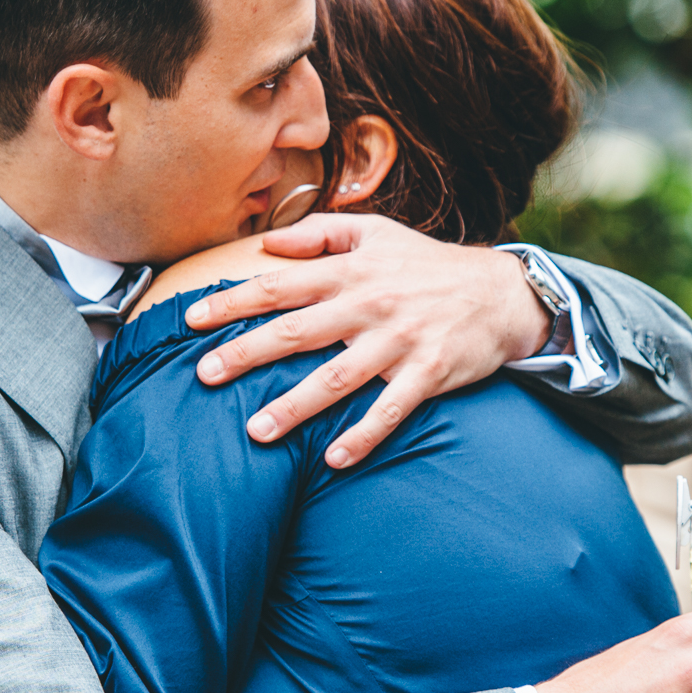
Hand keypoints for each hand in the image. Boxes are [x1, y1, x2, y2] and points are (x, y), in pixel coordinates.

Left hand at [183, 215, 551, 467]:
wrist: (500, 293)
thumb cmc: (428, 264)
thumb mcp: (376, 232)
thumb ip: (321, 233)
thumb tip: (269, 241)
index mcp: (351, 272)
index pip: (280, 285)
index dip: (233, 301)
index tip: (191, 319)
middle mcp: (369, 305)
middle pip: (297, 332)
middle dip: (247, 354)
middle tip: (204, 376)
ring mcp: (399, 342)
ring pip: (337, 378)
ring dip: (294, 406)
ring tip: (257, 430)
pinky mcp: (428, 373)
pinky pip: (390, 410)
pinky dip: (363, 435)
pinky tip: (334, 459)